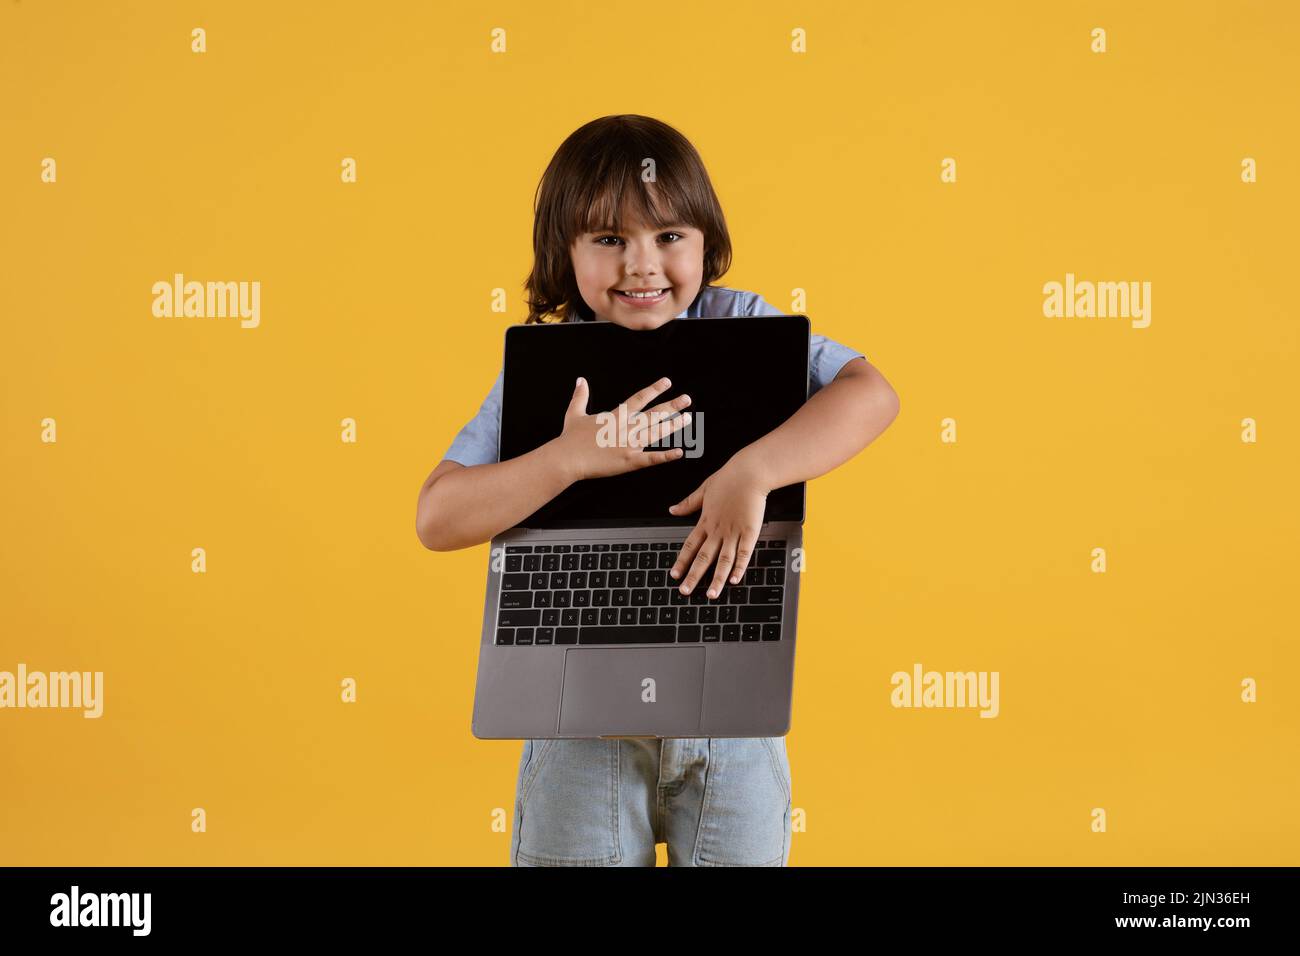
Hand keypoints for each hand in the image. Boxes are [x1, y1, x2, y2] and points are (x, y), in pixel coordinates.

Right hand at [555, 376, 693, 482]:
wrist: (567, 458)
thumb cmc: (570, 438)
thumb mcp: (575, 413)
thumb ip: (580, 396)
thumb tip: (581, 380)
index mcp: (615, 416)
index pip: (639, 399)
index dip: (654, 389)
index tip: (667, 382)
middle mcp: (625, 427)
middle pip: (653, 414)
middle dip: (671, 405)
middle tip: (687, 399)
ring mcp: (629, 444)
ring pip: (656, 432)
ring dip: (673, 425)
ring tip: (688, 419)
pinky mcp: (629, 461)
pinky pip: (651, 459)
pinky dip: (666, 456)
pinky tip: (679, 452)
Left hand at [666, 454, 770, 598]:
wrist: (749, 472)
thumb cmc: (729, 478)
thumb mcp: (703, 489)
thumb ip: (688, 503)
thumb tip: (672, 510)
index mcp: (705, 521)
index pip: (689, 546)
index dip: (681, 561)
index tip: (675, 575)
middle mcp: (717, 530)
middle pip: (703, 558)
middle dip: (694, 577)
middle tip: (685, 591)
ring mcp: (733, 532)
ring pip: (723, 561)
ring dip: (716, 579)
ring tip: (712, 594)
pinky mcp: (750, 531)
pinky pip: (744, 553)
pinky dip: (739, 568)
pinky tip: (734, 580)